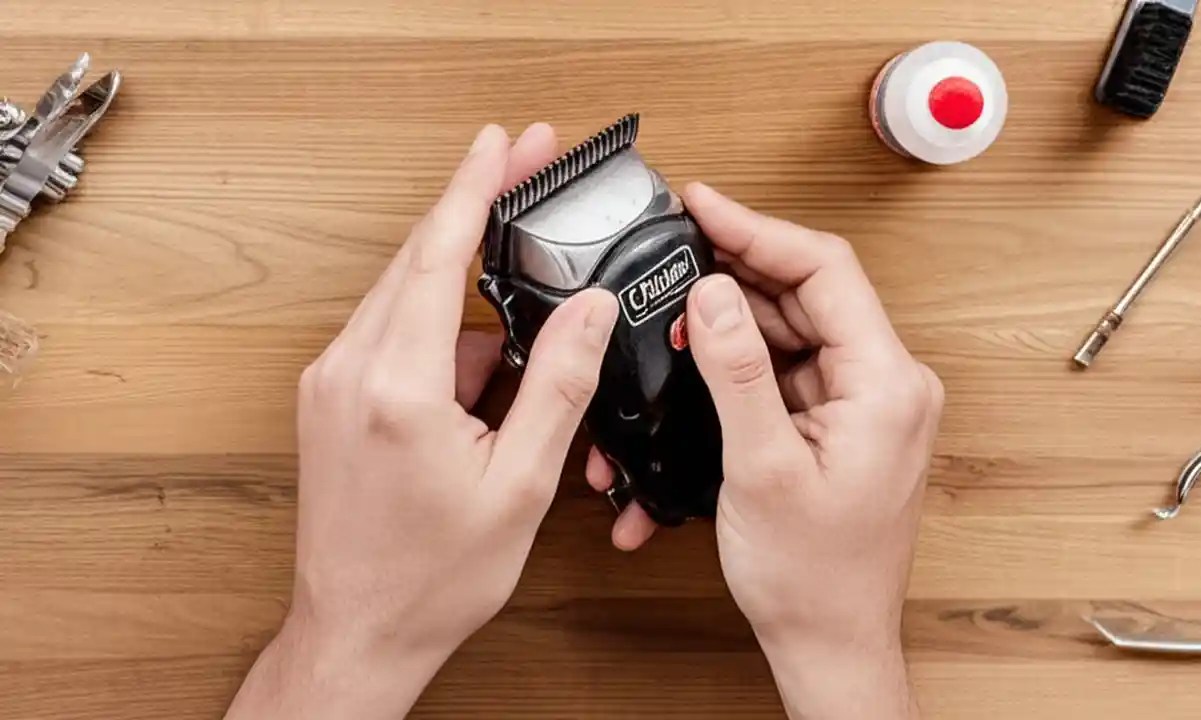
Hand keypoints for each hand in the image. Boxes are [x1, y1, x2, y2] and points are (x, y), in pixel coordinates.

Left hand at [226, 123, 619, 719]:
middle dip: (476, 215)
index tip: (500, 144)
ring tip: (515, 363)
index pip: (439, 255)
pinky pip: (392, 337)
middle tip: (526, 179)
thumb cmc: (433, 576)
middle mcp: (349, 371)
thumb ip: (559, 385)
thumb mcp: (521, 484)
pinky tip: (479, 387)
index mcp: (398, 387)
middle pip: (419, 261)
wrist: (358, 631)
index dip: (474, 188)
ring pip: (407, 301)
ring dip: (465, 297)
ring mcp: (331, 382)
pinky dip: (442, 339)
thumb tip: (588, 311)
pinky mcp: (329, 397)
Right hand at [586, 184, 941, 718]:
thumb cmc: (812, 576)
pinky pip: (790, 368)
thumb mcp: (761, 466)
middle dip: (736, 272)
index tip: (704, 205)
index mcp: (887, 385)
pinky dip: (743, 362)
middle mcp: (888, 384)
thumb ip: (737, 371)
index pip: (825, 271)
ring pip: (794, 329)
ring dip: (733, 321)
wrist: (829, 640)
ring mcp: (866, 403)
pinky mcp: (842, 422)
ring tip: (672, 320)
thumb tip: (713, 292)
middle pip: (808, 293)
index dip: (758, 228)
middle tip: (673, 255)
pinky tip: (700, 363)